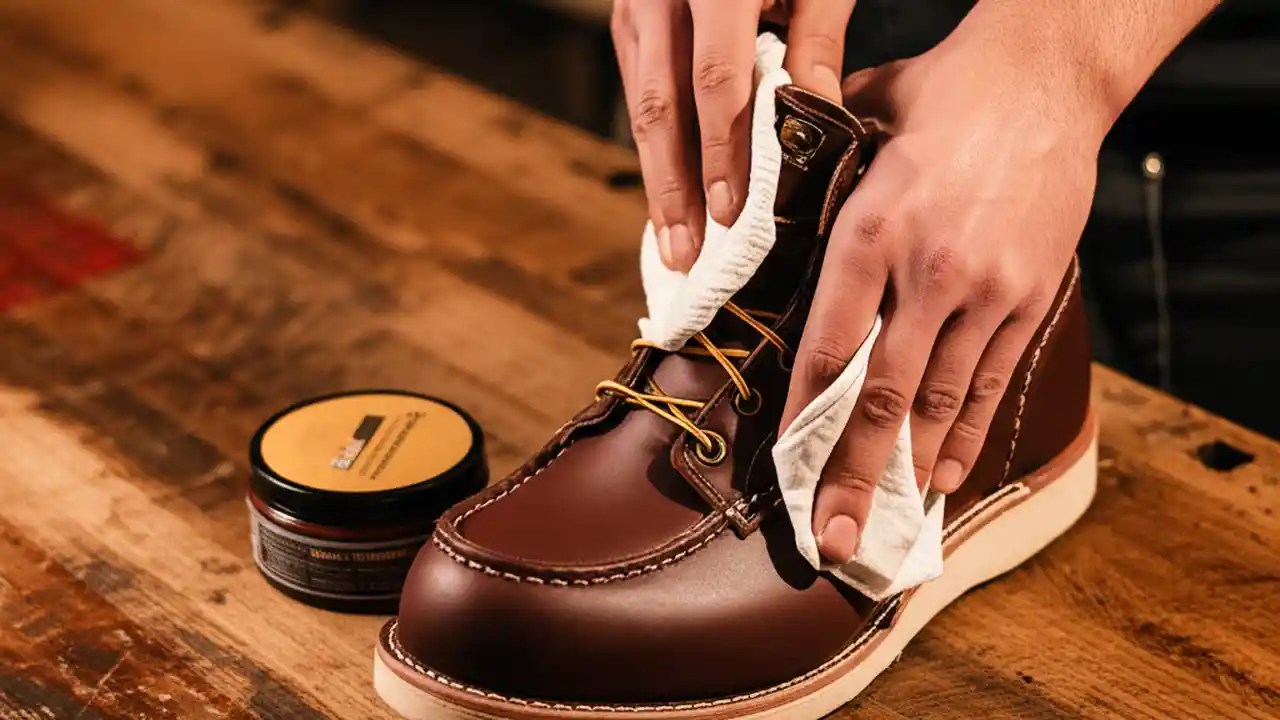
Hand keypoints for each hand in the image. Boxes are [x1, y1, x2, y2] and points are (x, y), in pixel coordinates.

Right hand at [611, 0, 854, 270]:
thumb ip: (815, 38)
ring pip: (639, 105)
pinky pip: (638, 90)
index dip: (720, 153)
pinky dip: (657, 143)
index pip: (715, 81)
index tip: (729, 214)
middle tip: (686, 255)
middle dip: (672, 187)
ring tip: (673, 239)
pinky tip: (670, 186)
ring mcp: (635, 5)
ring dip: (656, 177)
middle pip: (660, 106)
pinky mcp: (630, 19)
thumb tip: (817, 121)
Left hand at [780, 24, 1108, 563]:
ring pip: (941, 400)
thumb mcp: (859, 133)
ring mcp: (988, 290)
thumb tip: (757, 215)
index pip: (829, 345)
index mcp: (872, 230)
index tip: (786, 468)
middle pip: (883, 395)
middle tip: (832, 538)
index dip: (804, 416)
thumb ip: (812, 185)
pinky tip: (947, 476)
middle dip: (853, 476)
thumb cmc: (940, 97)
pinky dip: (969, 433)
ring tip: (884, 525)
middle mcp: (929, 271)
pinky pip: (994, 380)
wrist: (1046, 77)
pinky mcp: (1031, 295)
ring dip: (910, 472)